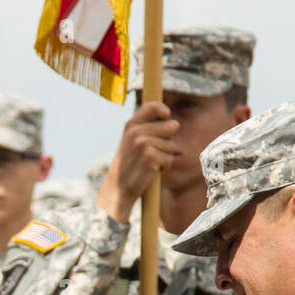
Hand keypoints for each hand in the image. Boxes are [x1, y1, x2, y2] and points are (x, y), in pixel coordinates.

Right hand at [95, 101, 180, 223]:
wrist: (118, 188)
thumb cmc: (128, 164)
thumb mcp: (131, 141)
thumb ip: (148, 128)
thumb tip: (176, 124)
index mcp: (131, 125)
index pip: (153, 106)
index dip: (164, 111)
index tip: (166, 118)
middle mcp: (136, 132)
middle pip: (170, 126)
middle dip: (169, 141)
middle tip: (154, 152)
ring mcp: (143, 144)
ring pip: (172, 145)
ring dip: (166, 156)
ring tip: (150, 163)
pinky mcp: (151, 158)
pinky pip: (170, 159)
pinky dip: (165, 167)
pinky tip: (152, 171)